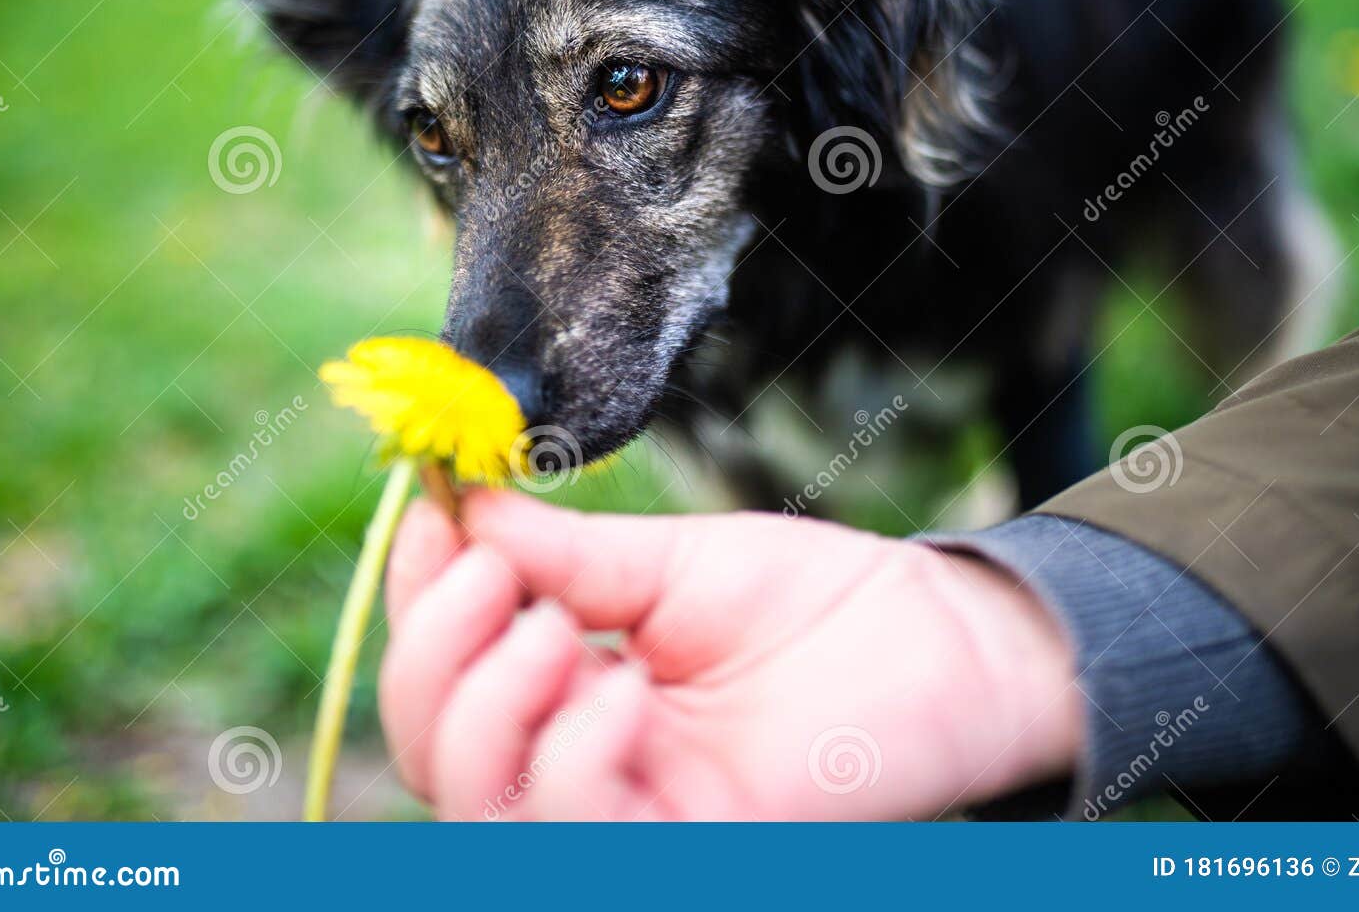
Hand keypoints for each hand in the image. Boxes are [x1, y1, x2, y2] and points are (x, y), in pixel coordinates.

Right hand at [379, 488, 1079, 819]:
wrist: (941, 637)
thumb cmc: (818, 599)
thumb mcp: (673, 562)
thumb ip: (565, 556)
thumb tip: (460, 510)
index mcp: (568, 690)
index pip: (444, 674)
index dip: (417, 601)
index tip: (431, 512)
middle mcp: (582, 762)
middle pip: (430, 754)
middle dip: (433, 659)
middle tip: (492, 575)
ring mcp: (631, 812)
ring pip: (476, 808)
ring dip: (488, 706)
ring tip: (556, 627)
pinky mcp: (689, 847)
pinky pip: (574, 834)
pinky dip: (570, 759)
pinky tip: (623, 688)